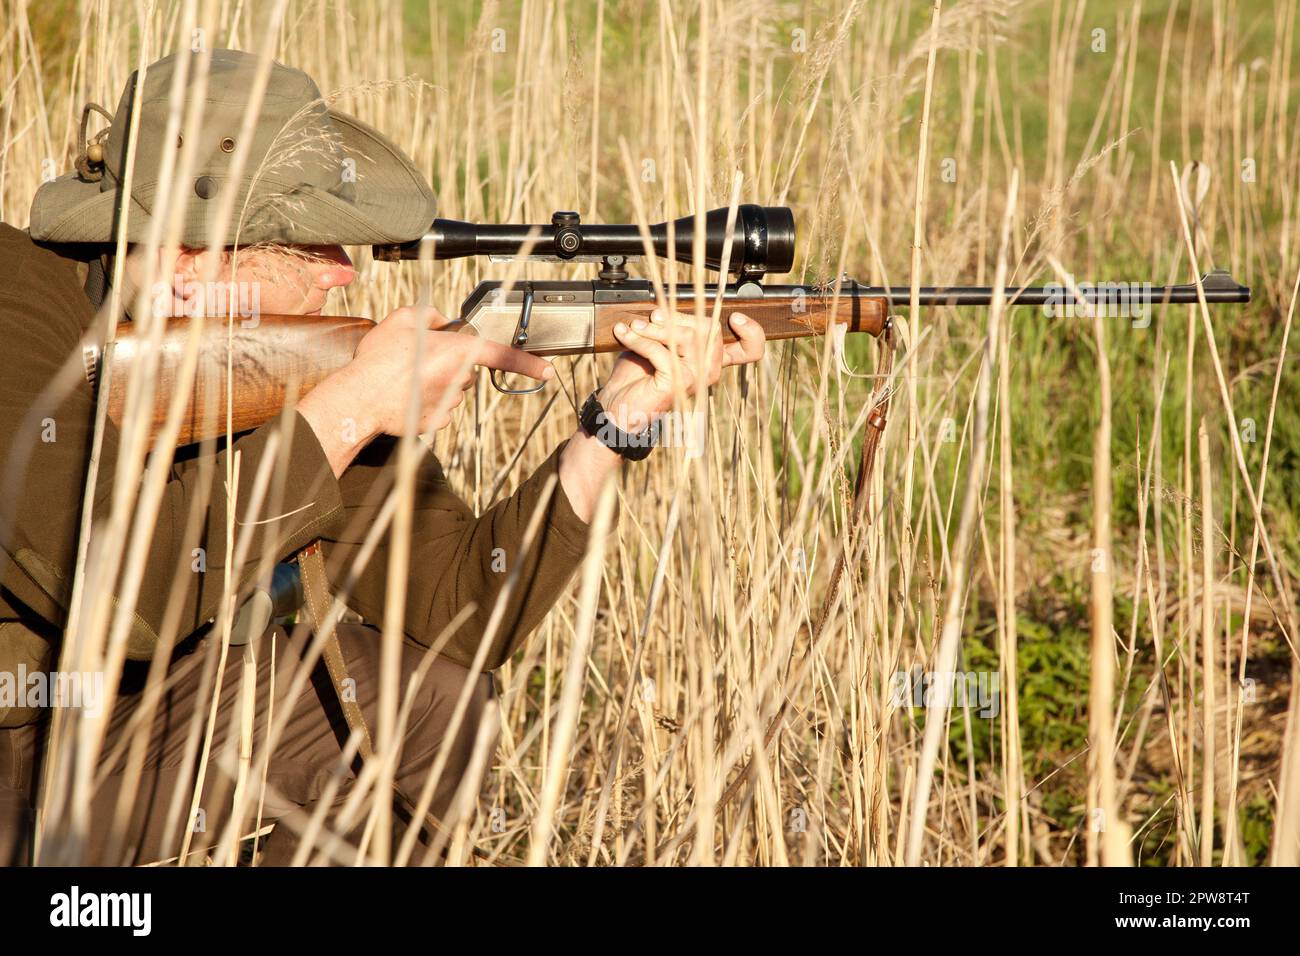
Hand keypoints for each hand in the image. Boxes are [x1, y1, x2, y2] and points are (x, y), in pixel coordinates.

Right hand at [300, 304, 554, 475]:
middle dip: (450, 363)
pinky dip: (425, 403)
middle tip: (418, 358)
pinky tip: (404, 396)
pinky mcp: (435, 422)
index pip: (502, 355)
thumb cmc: (379, 359)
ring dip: (436, 383)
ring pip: (452, 390)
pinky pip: (438, 409)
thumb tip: (440, 321)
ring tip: (404, 377)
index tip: (548, 369)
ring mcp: (449, 405)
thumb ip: (428, 314)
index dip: (528, 362)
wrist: (360, 400)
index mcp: (457, 352)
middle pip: (466, 369)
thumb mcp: (401, 319)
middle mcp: (459, 379)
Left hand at [596, 310, 765, 431]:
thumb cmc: (638, 372)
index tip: (736, 317)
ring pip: (686, 337)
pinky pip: (663, 351)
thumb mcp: (661, 341)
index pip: (750, 350)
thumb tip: (669, 305)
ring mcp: (698, 378)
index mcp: (711, 359)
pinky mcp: (680, 382)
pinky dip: (640, 340)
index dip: (753, 332)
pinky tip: (625, 335)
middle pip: (711, 328)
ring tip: (634, 326)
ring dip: (655, 328)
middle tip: (653, 316)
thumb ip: (675, 325)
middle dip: (679, 316)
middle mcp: (710, 370)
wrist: (619, 402)